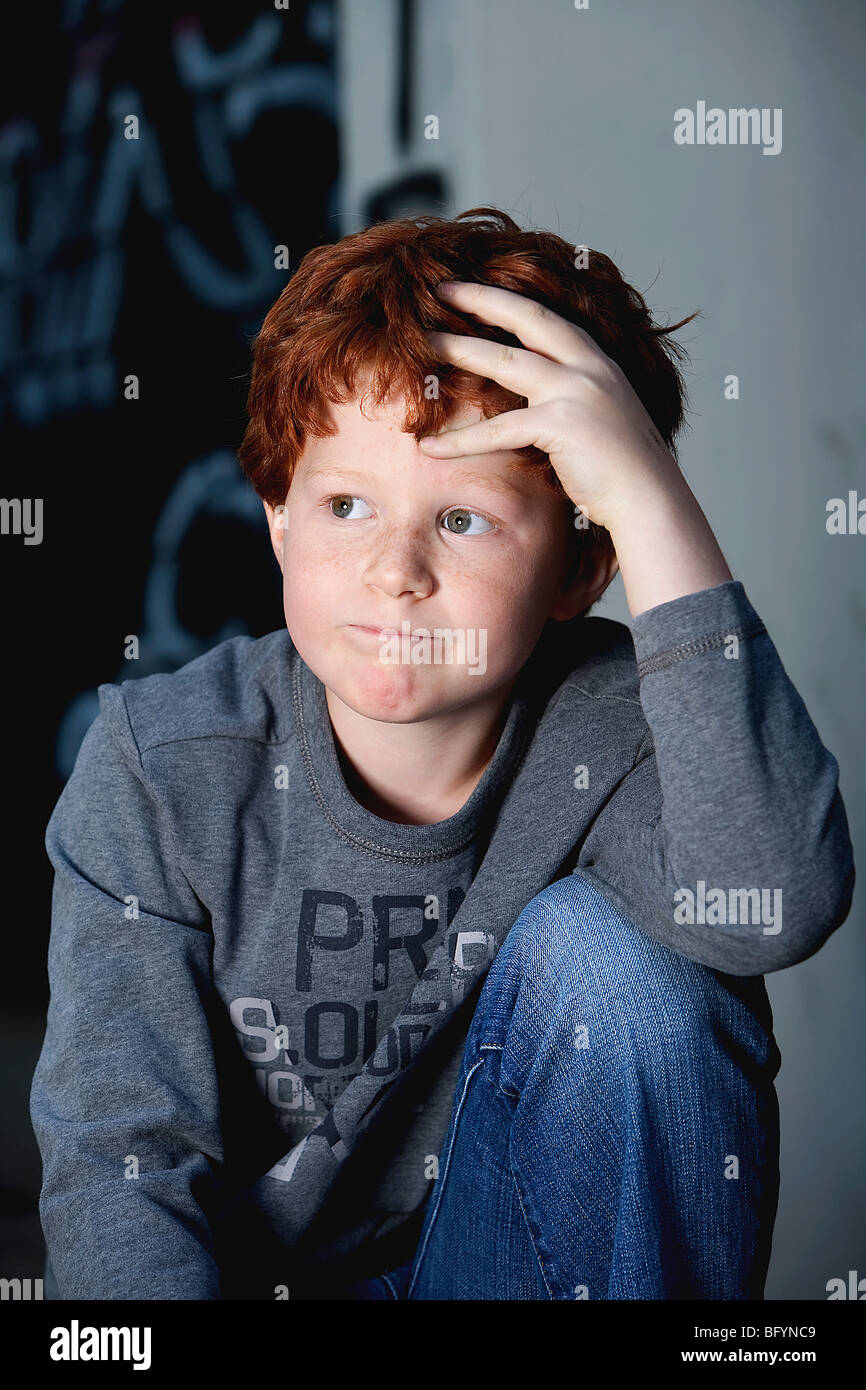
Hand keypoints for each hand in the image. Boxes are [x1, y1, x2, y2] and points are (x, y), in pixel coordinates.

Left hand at [421, 280, 683, 533]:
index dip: (508, 299)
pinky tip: (429, 447)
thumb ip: (573, 399)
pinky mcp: (562, 426)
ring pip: (505, 362)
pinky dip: (460, 440)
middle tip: (440, 289)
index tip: (474, 289)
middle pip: (526, 319)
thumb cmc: (622, 469)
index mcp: (598, 362)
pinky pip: (498, 430)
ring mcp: (577, 392)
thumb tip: (536, 401)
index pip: (547, 318)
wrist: (650, 499)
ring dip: (460, 350)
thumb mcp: (601, 417)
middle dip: (480, 299)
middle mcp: (589, 367)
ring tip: (422, 344)